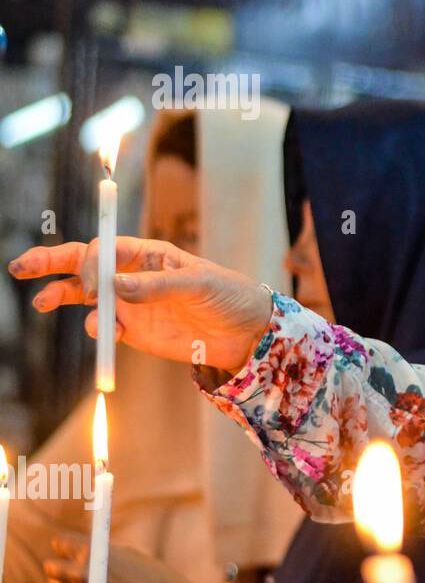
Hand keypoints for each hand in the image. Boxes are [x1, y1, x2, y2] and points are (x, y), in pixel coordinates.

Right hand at [10, 236, 272, 371]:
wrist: (245, 333)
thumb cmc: (228, 296)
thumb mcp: (198, 285)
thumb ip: (156, 287)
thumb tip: (113, 287)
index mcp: (148, 255)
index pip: (104, 249)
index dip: (89, 261)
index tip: (91, 283)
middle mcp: (133, 276)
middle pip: (83, 265)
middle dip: (50, 264)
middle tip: (20, 267)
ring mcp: (130, 304)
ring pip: (84, 297)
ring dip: (61, 297)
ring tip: (40, 302)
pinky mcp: (134, 331)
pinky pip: (104, 328)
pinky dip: (97, 330)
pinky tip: (107, 334)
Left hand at [42, 535, 221, 582]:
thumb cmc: (160, 581)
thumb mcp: (132, 557)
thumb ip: (103, 554)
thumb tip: (81, 553)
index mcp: (95, 554)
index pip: (63, 545)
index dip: (62, 546)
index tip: (59, 547)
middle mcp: (84, 577)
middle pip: (54, 570)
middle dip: (57, 569)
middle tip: (57, 570)